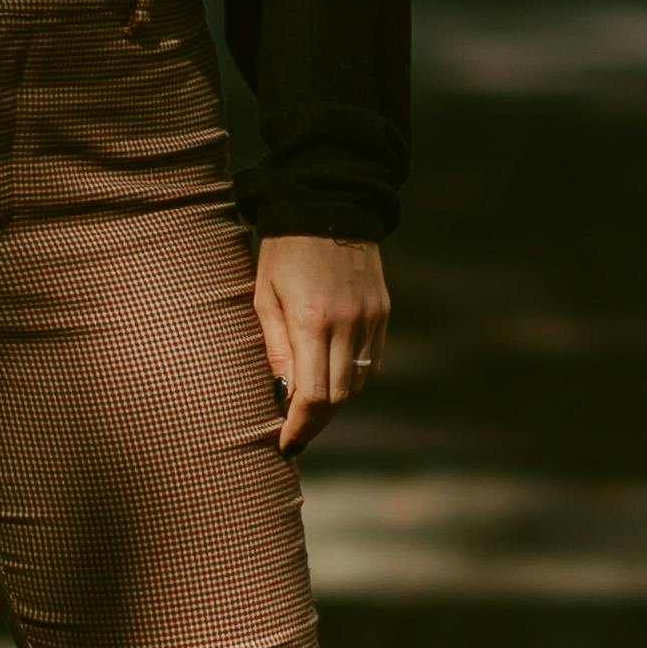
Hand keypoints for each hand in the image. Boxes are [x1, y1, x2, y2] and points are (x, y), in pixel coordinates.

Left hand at [252, 234, 388, 453]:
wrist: (329, 204)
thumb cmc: (283, 251)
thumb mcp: (264, 295)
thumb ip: (274, 347)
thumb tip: (282, 394)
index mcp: (311, 320)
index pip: (313, 395)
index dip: (299, 427)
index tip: (285, 443)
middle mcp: (347, 324)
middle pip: (338, 398)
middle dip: (315, 423)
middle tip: (294, 434)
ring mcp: (370, 319)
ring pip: (357, 383)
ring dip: (334, 401)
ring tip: (309, 407)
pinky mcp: (382, 313)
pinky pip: (371, 362)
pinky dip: (352, 378)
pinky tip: (332, 376)